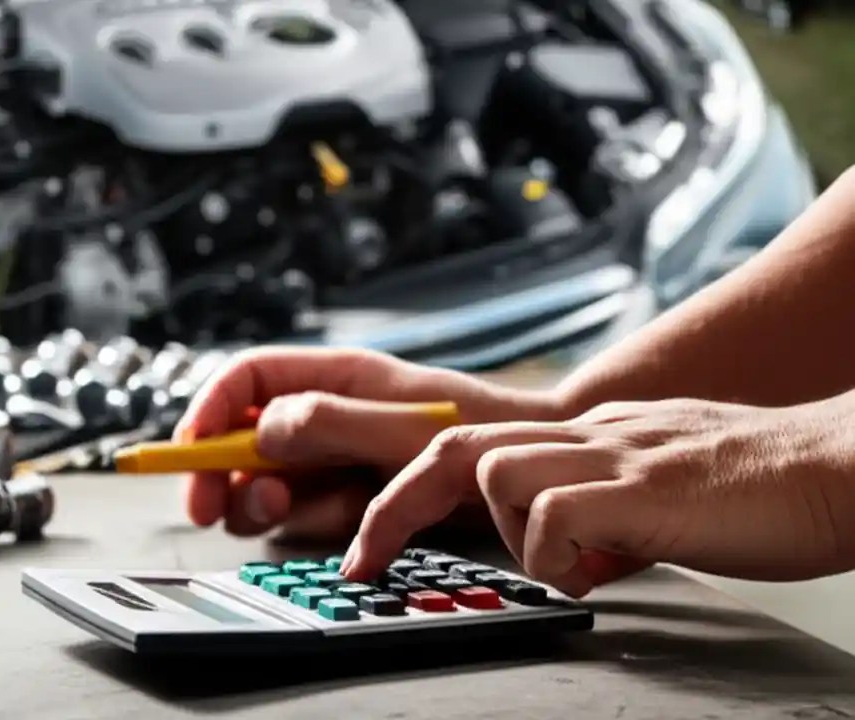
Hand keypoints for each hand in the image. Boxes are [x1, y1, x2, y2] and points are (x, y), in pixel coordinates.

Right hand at [173, 346, 559, 539]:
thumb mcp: (402, 424)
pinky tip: (344, 525)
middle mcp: (326, 414)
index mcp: (332, 377)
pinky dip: (312, 524)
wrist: (531, 465)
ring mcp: (337, 457)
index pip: (245, 380)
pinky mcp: (352, 495)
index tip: (190, 451)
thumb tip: (262, 429)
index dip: (208, 410)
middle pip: (243, 437)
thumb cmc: (480, 428)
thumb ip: (329, 422)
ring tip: (290, 509)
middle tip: (214, 507)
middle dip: (221, 472)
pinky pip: (309, 513)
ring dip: (264, 502)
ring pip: (269, 481)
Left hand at [340, 395, 854, 597]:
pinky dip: (553, 553)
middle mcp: (589, 433)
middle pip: (452, 446)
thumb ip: (600, 512)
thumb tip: (564, 557)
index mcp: (589, 433)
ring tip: (564, 563)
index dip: (411, 491)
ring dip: (502, 532)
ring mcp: (614, 455)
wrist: (844, 465)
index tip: (375, 542)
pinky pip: (553, 514)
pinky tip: (601, 570)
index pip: (474, 445)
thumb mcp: (658, 492)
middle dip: (391, 506)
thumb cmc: (764, 489)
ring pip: (490, 471)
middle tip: (364, 562)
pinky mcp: (646, 489)